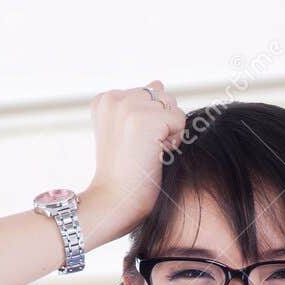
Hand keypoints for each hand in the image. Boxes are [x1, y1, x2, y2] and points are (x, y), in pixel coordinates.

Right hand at [82, 80, 185, 236]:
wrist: (114, 202)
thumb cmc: (123, 175)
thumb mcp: (126, 133)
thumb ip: (141, 105)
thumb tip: (158, 82)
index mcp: (104, 99)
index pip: (147, 96)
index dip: (148, 124)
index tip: (130, 147)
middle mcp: (114, 97)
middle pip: (161, 98)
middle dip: (160, 125)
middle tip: (140, 152)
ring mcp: (129, 106)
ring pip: (172, 107)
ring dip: (168, 133)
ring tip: (146, 154)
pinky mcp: (147, 119)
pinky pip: (180, 120)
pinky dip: (174, 142)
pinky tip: (154, 156)